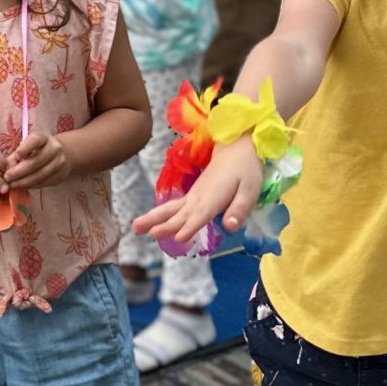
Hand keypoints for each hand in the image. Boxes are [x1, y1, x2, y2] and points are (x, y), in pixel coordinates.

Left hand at [3, 131, 69, 190]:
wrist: (65, 155)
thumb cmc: (40, 149)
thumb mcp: (29, 146)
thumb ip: (17, 155)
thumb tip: (4, 168)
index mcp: (44, 138)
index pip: (34, 141)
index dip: (24, 149)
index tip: (15, 156)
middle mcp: (54, 149)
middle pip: (35, 162)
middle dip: (19, 172)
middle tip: (6, 178)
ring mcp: (59, 163)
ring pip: (39, 176)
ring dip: (23, 182)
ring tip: (12, 185)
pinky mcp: (60, 176)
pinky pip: (43, 183)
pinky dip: (30, 186)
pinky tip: (22, 187)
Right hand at [135, 135, 260, 243]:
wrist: (234, 147)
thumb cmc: (246, 170)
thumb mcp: (250, 189)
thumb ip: (240, 208)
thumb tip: (231, 227)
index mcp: (215, 197)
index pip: (201, 214)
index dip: (191, 226)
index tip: (179, 238)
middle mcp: (199, 197)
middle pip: (180, 213)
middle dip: (165, 224)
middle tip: (150, 234)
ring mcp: (193, 196)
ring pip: (171, 209)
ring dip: (153, 218)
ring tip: (135, 228)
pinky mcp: (191, 196)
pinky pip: (173, 208)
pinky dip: (159, 215)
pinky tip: (149, 225)